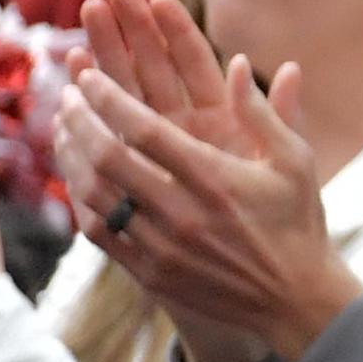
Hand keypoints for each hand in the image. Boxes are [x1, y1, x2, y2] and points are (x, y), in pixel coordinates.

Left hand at [64, 0, 360, 361]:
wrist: (293, 300)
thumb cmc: (297, 220)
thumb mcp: (294, 159)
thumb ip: (262, 111)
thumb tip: (236, 61)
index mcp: (216, 179)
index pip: (145, 130)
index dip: (109, 99)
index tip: (88, 78)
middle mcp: (183, 214)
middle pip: (109, 160)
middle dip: (80, 122)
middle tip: (67, 98)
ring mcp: (162, 248)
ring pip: (96, 196)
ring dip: (73, 158)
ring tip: (65, 131)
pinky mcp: (150, 274)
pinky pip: (100, 234)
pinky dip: (81, 202)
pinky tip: (78, 177)